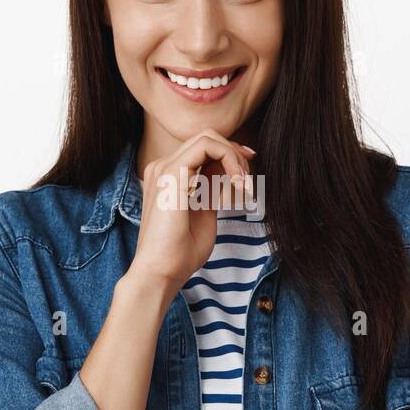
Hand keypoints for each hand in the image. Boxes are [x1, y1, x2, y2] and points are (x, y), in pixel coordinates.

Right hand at [128, 129, 255, 299]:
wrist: (161, 272)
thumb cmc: (180, 252)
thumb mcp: (204, 212)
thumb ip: (212, 189)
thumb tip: (228, 172)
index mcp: (167, 176)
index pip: (201, 148)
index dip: (229, 154)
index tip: (247, 173)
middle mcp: (162, 167)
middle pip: (206, 137)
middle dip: (234, 153)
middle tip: (248, 180)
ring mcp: (164, 168)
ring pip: (207, 137)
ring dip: (234, 156)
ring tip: (244, 184)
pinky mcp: (172, 173)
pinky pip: (207, 146)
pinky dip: (229, 158)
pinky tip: (238, 183)